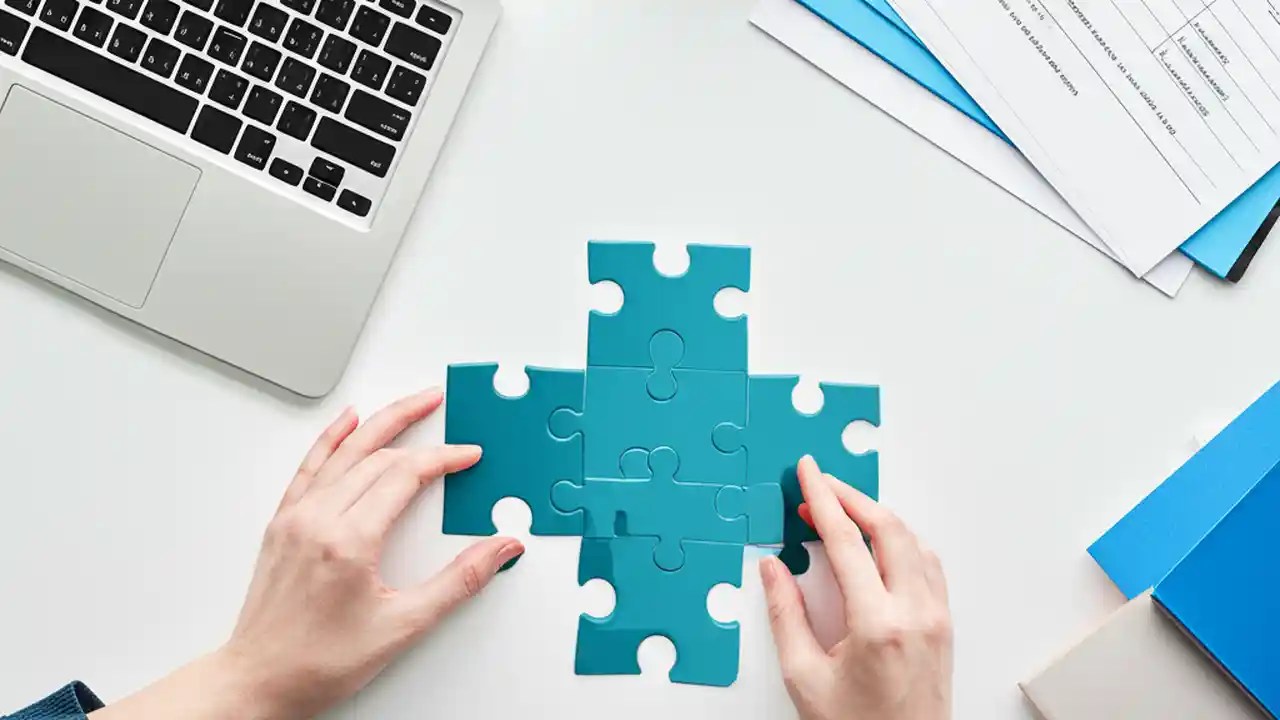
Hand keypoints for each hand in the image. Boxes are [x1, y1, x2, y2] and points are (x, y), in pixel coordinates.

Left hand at [92, 389, 523, 719]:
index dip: (443, 460)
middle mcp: (318, 520)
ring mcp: (296, 519)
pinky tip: (345, 423)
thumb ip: (459, 582)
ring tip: (406, 403)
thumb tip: (499, 550)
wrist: (259, 681)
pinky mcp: (282, 525)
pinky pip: (309, 468)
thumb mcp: (403, 626)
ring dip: (378, 422)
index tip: (467, 456)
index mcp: (349, 541)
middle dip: (414, 428)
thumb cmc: (320, 661)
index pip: (404, 477)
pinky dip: (330, 440)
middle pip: (376, 455)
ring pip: (343, 453)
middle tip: (442, 409)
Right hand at [760, 457, 951, 719]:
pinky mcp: (944, 626)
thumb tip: (774, 568)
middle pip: (888, 528)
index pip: (846, 541)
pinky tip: (881, 542)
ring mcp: (936, 618)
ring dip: (878, 517)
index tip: (807, 473)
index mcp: (877, 624)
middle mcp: (916, 614)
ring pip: (914, 541)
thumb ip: (786, 615)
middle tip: (820, 485)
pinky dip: (903, 541)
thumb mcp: (804, 676)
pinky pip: (929, 565)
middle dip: (851, 497)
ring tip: (844, 511)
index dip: (823, 499)